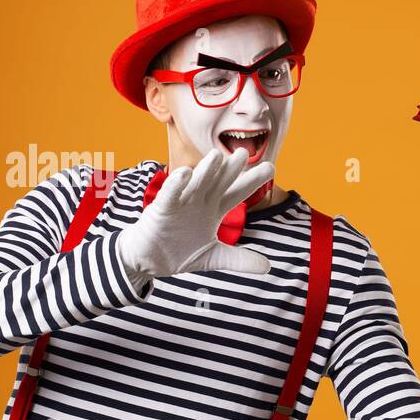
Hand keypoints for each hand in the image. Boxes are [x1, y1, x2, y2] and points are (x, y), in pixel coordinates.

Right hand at [117, 147, 274, 279]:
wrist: (148, 259)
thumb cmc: (179, 251)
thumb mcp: (214, 257)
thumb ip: (239, 259)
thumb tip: (267, 266)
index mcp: (213, 210)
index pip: (237, 193)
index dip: (252, 181)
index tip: (271, 168)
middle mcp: (199, 202)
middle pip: (219, 182)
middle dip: (231, 169)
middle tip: (243, 152)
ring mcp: (181, 203)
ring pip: (196, 184)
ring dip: (206, 170)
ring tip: (217, 155)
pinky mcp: (162, 210)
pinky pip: (170, 195)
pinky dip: (176, 185)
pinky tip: (185, 174)